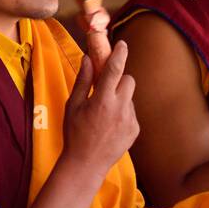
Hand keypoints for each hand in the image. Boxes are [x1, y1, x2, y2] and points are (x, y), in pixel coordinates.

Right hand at [62, 42, 139, 182]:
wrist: (86, 164)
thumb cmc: (75, 134)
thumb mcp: (73, 106)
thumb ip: (83, 81)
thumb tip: (88, 59)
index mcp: (103, 100)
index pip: (115, 69)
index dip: (119, 54)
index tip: (122, 43)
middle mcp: (120, 108)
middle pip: (129, 80)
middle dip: (119, 79)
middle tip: (105, 88)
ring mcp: (130, 120)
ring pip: (130, 97)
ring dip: (120, 97)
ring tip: (104, 113)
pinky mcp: (135, 130)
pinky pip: (131, 113)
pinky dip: (122, 113)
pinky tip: (109, 125)